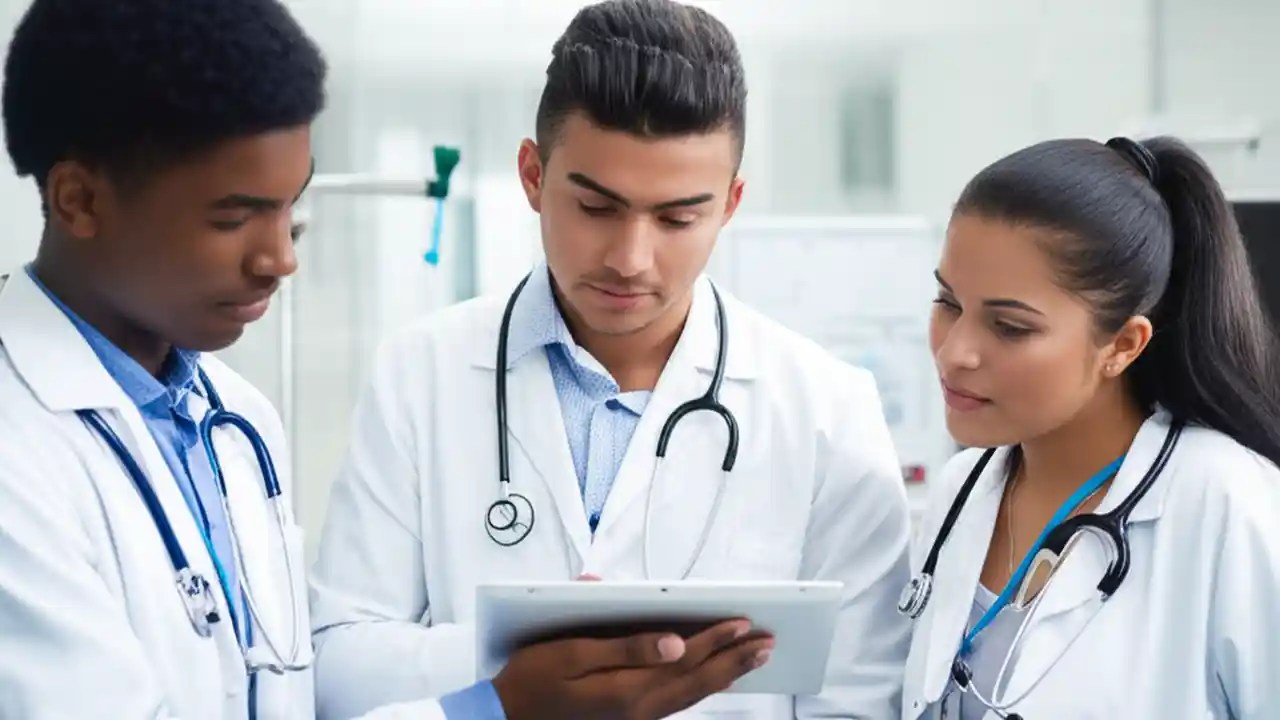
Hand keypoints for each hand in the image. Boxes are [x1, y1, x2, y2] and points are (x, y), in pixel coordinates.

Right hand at [491, 619, 772, 719]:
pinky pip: (674, 702)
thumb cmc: (532, 678)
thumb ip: (626, 646)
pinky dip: (699, 688)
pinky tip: (712, 678)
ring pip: (690, 695)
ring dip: (724, 674)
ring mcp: (634, 719)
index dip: (718, 641)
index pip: (686, 661)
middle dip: (735, 660)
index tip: (745, 623)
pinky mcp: (627, 719)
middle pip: (698, 683)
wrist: (505, 718)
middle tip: (769, 644)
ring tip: (753, 658)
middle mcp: (639, 710)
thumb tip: (676, 641)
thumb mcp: (573, 653)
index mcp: (628, 690)